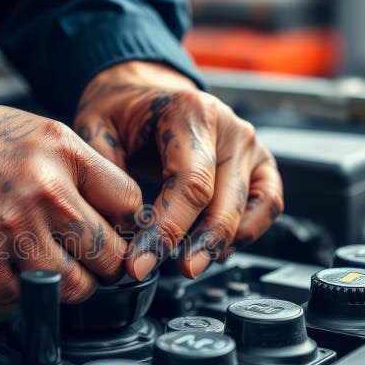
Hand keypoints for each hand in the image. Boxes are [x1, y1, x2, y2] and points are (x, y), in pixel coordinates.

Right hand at [0, 91, 142, 303]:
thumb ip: (85, 173)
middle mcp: (45, 194)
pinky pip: (23, 298)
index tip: (115, 233)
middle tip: (89, 259)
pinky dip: (20, 289)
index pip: (129, 207)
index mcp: (65, 156)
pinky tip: (9, 265)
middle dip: (104, 263)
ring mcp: (13, 232)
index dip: (126, 226)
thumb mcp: (43, 134)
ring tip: (51, 265)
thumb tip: (121, 219)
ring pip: (75, 288)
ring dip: (69, 285)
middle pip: (110, 256)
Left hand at [74, 61, 282, 280]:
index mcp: (190, 111)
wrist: (144, 93)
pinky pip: (268, 204)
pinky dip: (247, 233)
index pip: (189, 182)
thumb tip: (114, 220)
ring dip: (221, 244)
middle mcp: (229, 127)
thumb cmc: (122, 111)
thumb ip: (103, 169)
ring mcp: (249, 146)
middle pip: (223, 201)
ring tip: (189, 264)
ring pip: (250, 208)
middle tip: (163, 272)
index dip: (167, 229)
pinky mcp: (259, 164)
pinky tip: (216, 249)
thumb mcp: (95, 125)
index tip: (140, 261)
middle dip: (195, 246)